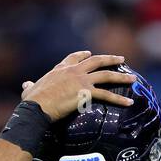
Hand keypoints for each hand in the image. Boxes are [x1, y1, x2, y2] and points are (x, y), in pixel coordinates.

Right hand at [19, 51, 133, 121]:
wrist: (37, 107)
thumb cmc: (32, 101)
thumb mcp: (30, 89)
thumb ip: (30, 86)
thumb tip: (26, 84)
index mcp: (60, 69)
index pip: (74, 57)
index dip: (83, 55)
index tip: (90, 53)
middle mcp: (73, 71)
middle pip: (96, 61)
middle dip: (110, 59)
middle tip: (121, 59)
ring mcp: (81, 80)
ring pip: (106, 75)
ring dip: (121, 76)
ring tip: (133, 78)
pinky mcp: (86, 93)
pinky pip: (107, 95)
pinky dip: (119, 99)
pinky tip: (129, 103)